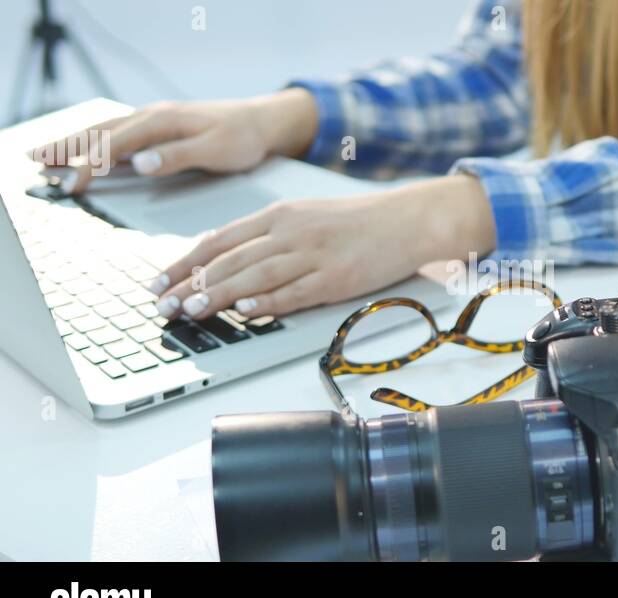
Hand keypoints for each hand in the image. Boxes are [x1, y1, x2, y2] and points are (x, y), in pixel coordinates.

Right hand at [27, 89, 317, 192]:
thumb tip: (140, 162)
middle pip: (101, 130)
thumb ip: (177, 156)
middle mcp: (153, 116)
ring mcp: (155, 119)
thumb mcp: (215, 150)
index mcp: (163, 122)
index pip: (117, 143)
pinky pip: (119, 132)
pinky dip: (96, 140)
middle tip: (35, 159)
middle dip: (67, 145)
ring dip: (75, 140)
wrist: (262, 122)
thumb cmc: (243, 138)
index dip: (91, 163)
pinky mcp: (160, 127)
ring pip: (106, 129)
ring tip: (46, 153)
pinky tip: (85, 149)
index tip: (73, 182)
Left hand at [151, 175, 496, 318]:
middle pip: (231, 259)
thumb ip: (267, 237)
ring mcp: (314, 255)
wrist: (406, 220)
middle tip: (164, 306)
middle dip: (191, 284)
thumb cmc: (356, 222)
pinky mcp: (337, 278)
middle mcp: (290, 232)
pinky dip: (269, 301)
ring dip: (220, 294)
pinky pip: (296, 292)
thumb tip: (227, 264)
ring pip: (256, 275)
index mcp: (279, 214)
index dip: (184, 263)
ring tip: (192, 311)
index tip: (159, 282)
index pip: (219, 240)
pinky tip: (247, 310)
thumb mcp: (305, 218)